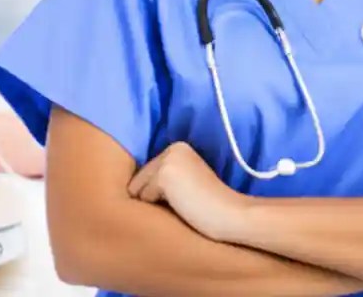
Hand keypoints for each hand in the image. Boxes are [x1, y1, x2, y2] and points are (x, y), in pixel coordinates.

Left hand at [127, 141, 250, 242]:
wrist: (232, 215)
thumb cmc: (208, 208)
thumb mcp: (185, 184)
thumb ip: (163, 179)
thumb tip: (130, 192)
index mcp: (177, 148)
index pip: (145, 176)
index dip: (159, 195)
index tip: (186, 197)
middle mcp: (171, 148)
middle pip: (136, 182)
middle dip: (153, 198)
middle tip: (185, 202)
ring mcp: (167, 160)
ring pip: (137, 191)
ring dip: (155, 204)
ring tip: (184, 204)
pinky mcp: (164, 175)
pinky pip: (143, 199)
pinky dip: (158, 210)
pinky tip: (183, 207)